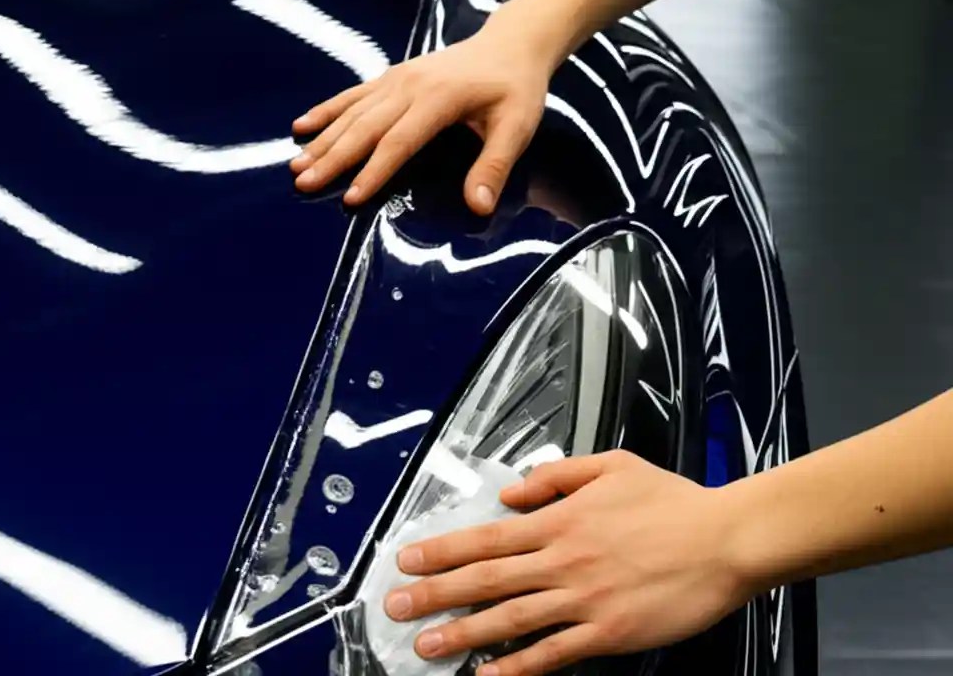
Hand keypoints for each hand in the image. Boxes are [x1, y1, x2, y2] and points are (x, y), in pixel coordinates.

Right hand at [289, 22, 551, 214]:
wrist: (510, 45)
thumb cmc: (515, 88)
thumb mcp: (516, 127)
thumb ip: (493, 166)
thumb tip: (478, 206)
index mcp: (439, 99)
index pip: (399, 141)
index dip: (373, 171)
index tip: (350, 197)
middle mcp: (410, 86)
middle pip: (365, 128)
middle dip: (332, 158)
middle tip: (303, 183)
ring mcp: (396, 79)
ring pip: (352, 113)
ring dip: (322, 139)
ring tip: (296, 164)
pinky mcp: (391, 77)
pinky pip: (352, 96)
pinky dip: (325, 111)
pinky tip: (301, 126)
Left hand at [383, 451, 755, 675]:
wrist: (727, 539)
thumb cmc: (673, 503)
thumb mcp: (611, 466)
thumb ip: (555, 475)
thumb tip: (512, 491)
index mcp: (560, 520)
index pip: (485, 537)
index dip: (441, 551)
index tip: (406, 560)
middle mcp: (562, 561)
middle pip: (485, 580)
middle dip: (435, 594)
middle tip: (395, 608)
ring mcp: (584, 600)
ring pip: (510, 619)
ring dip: (463, 634)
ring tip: (427, 646)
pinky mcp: (608, 633)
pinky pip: (553, 653)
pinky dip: (517, 667)